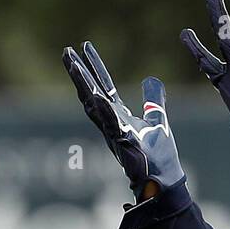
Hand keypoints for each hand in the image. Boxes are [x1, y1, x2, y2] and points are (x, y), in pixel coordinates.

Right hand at [62, 42, 184, 198]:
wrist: (163, 182)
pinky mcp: (125, 146)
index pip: (103, 86)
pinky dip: (105, 113)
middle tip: (66, 51)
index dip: (94, 67)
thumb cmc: (158, 157)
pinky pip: (113, 128)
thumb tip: (152, 79)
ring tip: (74, 66)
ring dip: (84, 87)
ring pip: (95, 108)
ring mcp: (116, 134)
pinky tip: (97, 97)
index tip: (83, 46)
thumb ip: (153, 100)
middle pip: (90, 94)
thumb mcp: (157, 121)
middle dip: (78, 73)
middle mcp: (112, 124)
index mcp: (118, 116)